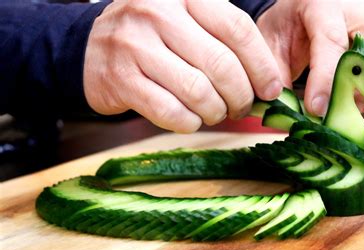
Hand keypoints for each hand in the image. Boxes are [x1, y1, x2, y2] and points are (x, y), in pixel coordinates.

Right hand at [84, 0, 281, 132]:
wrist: (92, 46)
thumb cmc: (154, 37)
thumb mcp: (187, 20)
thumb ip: (224, 40)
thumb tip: (268, 82)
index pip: (237, 29)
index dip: (262, 64)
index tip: (271, 89)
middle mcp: (158, 13)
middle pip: (221, 64)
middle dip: (240, 96)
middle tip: (242, 108)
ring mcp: (135, 46)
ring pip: (198, 91)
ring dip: (215, 112)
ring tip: (216, 114)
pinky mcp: (120, 79)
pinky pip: (170, 112)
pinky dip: (189, 123)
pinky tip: (191, 119)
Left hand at [257, 0, 363, 115]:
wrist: (306, 5)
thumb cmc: (289, 25)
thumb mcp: (271, 44)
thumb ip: (275, 76)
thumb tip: (286, 113)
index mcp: (321, 6)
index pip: (331, 42)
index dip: (326, 80)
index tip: (317, 109)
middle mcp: (359, 9)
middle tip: (347, 108)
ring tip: (359, 97)